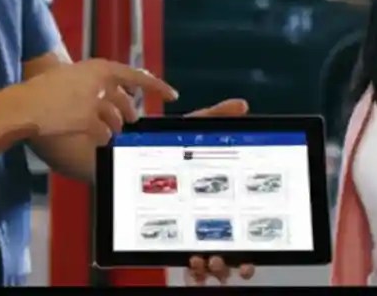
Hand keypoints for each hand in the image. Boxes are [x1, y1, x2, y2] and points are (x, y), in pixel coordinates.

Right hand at [15, 60, 177, 143]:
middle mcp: (102, 84)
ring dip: (111, 128)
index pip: (136, 76)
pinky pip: (105, 135)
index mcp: (99, 67)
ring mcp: (97, 103)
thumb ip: (95, 83)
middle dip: (128, 116)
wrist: (27, 104)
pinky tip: (86, 134)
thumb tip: (112, 97)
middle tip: (125, 121)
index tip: (172, 94)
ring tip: (95, 126)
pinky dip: (99, 138)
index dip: (157, 86)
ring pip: (117, 123)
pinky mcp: (91, 121)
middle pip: (128, 105)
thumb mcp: (73, 75)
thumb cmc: (43, 89)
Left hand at [183, 98, 258, 285]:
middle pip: (230, 253)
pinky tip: (193, 266)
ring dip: (214, 267)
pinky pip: (191, 266)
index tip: (248, 258)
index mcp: (222, 201)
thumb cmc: (167, 149)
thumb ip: (215, 118)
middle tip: (221, 258)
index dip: (248, 251)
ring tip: (205, 261)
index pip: (243, 232)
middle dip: (229, 261)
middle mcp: (211, 223)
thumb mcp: (191, 133)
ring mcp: (193, 235)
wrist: (128, 159)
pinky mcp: (173, 243)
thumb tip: (241, 105)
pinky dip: (196, 270)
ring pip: (213, 264)